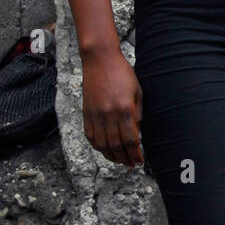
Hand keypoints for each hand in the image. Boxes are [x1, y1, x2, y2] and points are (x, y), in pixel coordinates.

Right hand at [81, 48, 143, 166]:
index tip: (139, 161)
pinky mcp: (86, 113)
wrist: (100, 60)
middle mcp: (108, 115)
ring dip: (111, 156)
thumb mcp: (137, 92)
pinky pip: (90, 136)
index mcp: (124, 109)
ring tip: (119, 160)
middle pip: (116, 146)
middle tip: (131, 165)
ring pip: (102, 144)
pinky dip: (97, 146)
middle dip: (125, 159)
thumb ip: (138, 114)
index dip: (135, 154)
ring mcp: (95, 114)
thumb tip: (137, 133)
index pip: (131, 140)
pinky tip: (104, 149)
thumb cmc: (122, 73)